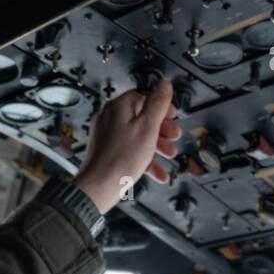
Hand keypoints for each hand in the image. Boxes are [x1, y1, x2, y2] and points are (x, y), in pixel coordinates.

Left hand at [71, 81, 180, 213]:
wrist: (99, 187)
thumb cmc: (120, 159)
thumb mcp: (148, 127)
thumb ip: (157, 104)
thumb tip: (164, 85)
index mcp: (118, 107)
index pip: (143, 96)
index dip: (161, 105)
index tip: (172, 114)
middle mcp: (109, 118)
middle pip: (141, 117)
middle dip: (162, 128)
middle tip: (173, 135)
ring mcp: (107, 136)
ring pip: (137, 135)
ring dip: (157, 144)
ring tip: (170, 153)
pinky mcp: (107, 152)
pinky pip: (130, 150)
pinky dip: (145, 158)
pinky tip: (158, 171)